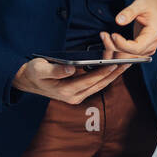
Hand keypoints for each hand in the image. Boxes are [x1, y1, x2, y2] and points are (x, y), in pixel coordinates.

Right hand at [12, 33, 131, 104]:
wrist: (27, 81)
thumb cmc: (32, 73)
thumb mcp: (39, 69)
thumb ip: (55, 70)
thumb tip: (71, 70)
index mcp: (66, 92)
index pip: (90, 80)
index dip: (104, 70)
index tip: (116, 62)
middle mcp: (75, 96)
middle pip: (101, 83)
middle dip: (116, 71)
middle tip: (130, 60)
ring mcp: (78, 94)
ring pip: (101, 83)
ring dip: (115, 72)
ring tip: (128, 61)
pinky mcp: (79, 90)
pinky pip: (97, 81)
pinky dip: (107, 72)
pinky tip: (115, 63)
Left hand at [109, 0, 156, 57]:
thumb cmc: (153, 6)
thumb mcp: (141, 4)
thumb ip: (129, 12)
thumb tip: (119, 20)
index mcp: (153, 35)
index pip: (136, 48)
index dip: (122, 44)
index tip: (112, 35)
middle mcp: (151, 45)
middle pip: (130, 54)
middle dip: (115, 46)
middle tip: (104, 35)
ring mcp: (146, 49)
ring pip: (127, 57)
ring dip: (114, 49)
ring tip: (104, 36)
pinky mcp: (140, 49)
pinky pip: (127, 54)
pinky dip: (117, 49)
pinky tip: (109, 41)